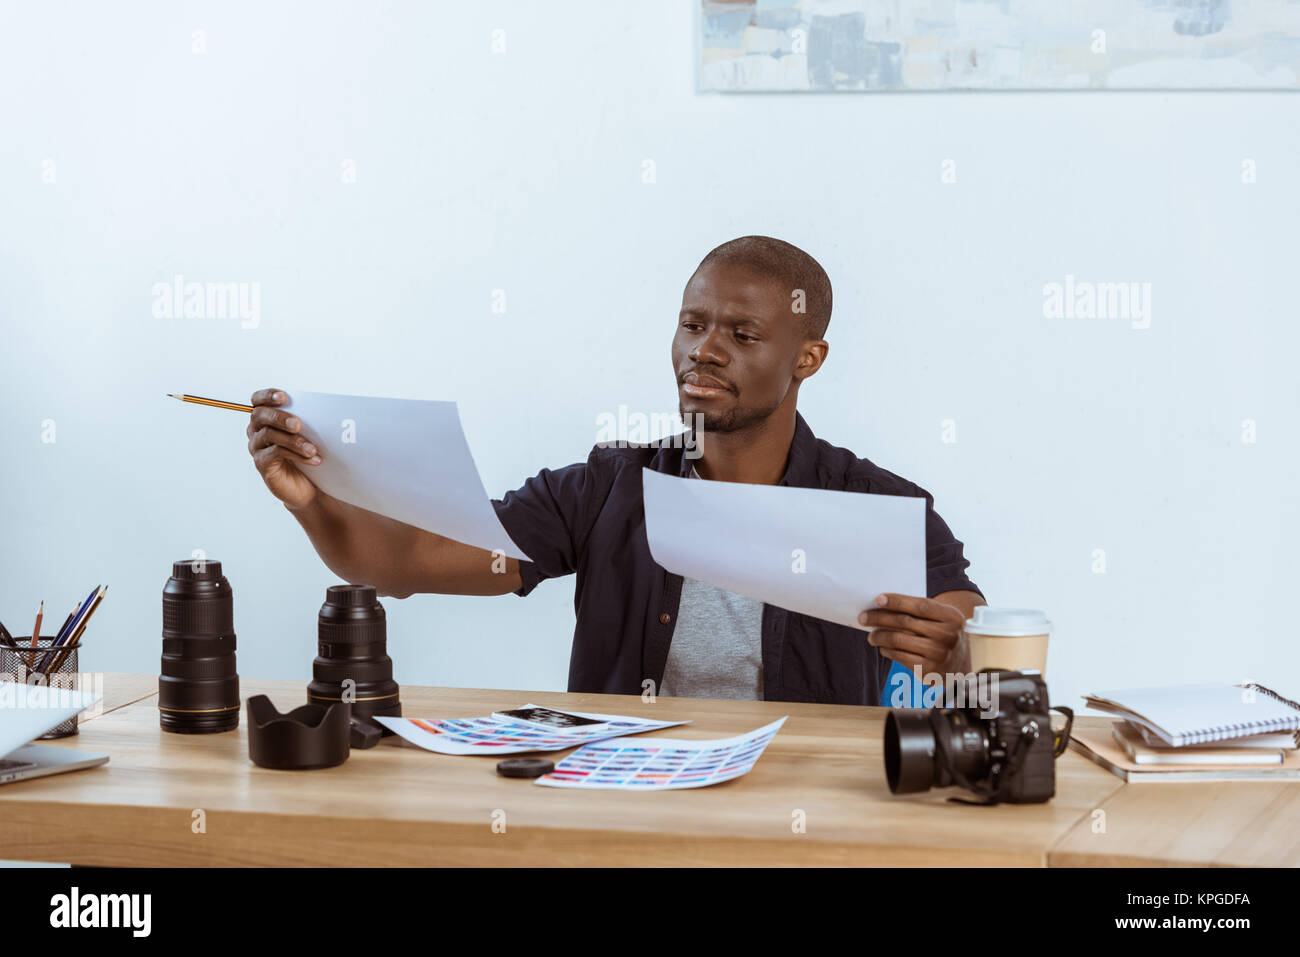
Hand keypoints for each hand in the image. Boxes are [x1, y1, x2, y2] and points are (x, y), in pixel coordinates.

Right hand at [246, 388, 320, 508]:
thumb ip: (308, 418)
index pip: (258, 400)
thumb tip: (326, 406)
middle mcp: (257, 430)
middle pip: (259, 415)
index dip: (267, 396)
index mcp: (266, 417)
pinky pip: (274, 453)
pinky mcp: (262, 463)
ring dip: (293, 440)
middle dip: (279, 417)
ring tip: (312, 448)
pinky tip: (312, 459)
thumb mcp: (309, 433)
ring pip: (268, 435)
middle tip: (297, 424)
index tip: (283, 397)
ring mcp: (257, 447)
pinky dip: (296, 455)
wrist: (310, 485)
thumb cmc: (307, 453)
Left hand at [860, 593, 969, 682]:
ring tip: (871, 635)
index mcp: (951, 617)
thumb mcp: (941, 618)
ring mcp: (939, 654)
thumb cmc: (943, 632)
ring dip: (879, 636)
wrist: (962, 662)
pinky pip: (900, 657)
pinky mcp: (929, 670)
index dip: (898, 601)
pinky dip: (887, 650)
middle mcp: (947, 635)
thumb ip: (919, 610)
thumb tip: (883, 604)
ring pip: (899, 640)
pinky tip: (882, 646)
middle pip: (905, 622)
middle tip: (864, 617)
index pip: (920, 606)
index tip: (878, 599)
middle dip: (880, 618)